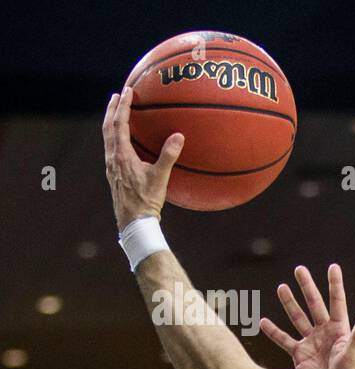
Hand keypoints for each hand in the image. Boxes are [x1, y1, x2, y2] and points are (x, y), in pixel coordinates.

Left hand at [103, 86, 182, 231]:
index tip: (126, 91)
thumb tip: (179, 136)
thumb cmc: (147, 201)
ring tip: (116, 112)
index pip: (119, 124)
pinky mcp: (114, 174)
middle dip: (112, 109)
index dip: (123, 106)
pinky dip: (114, 136)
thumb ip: (168, 156)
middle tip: (117, 95)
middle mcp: (112, 158)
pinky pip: (111, 148)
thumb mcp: (160, 178)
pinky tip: (123, 140)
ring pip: (107, 137)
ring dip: (111, 122)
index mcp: (121, 156)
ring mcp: (111, 166)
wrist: (134, 221)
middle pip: (107, 127)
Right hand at [259, 264, 354, 368]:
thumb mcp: (352, 354)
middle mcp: (325, 332)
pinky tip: (263, 322)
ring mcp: (311, 342)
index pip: (337, 302)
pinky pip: (284, 340)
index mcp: (340, 329)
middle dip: (307, 287)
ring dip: (289, 303)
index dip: (335, 284)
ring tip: (281, 287)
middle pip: (314, 305)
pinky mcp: (299, 354)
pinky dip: (274, 332)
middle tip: (299, 269)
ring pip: (298, 318)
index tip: (333, 267)